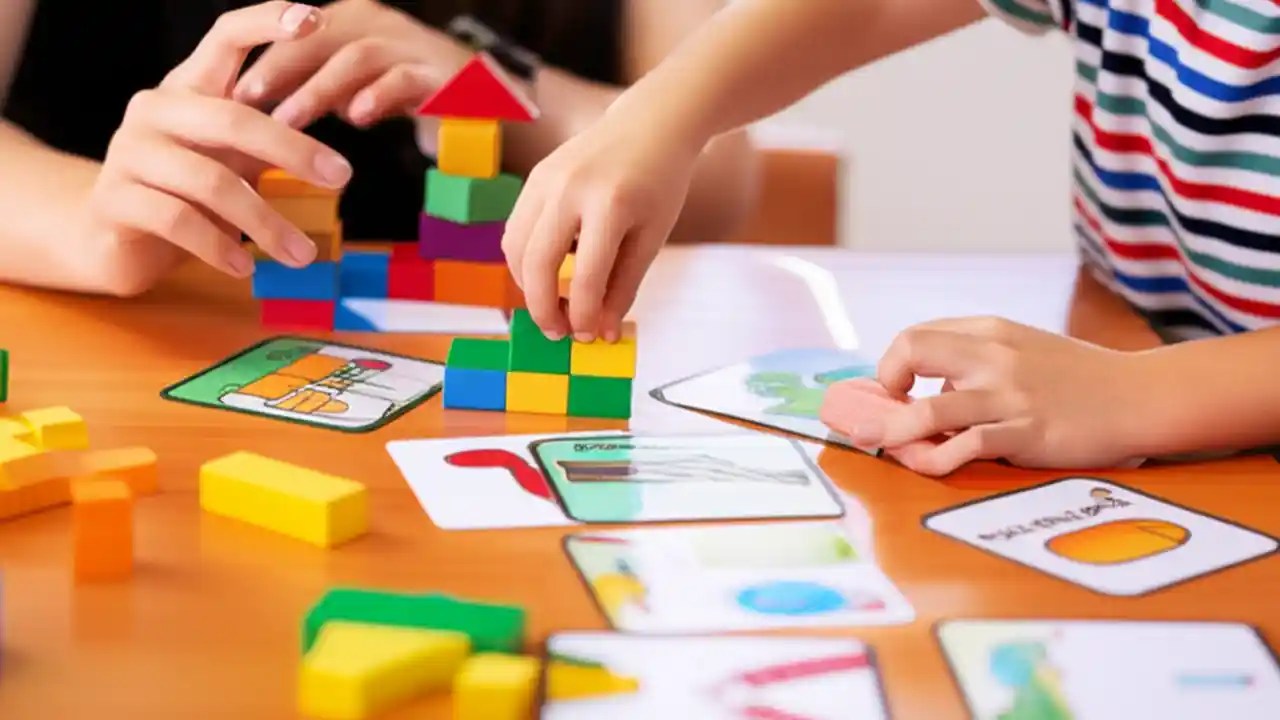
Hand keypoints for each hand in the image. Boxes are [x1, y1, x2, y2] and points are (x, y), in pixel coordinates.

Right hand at [85, 2, 352, 292]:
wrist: (108, 237)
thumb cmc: (183, 191)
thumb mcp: (231, 159)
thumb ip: (271, 143)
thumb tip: (341, 156)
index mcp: (188, 88)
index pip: (224, 37)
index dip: (268, 23)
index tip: (315, 21)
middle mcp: (155, 110)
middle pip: (234, 119)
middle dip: (294, 150)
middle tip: (342, 178)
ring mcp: (129, 153)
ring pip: (211, 182)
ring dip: (266, 223)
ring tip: (303, 255)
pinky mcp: (115, 200)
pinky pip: (178, 222)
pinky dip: (220, 247)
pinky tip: (247, 267)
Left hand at [232, 0, 471, 129]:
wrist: (486, 100)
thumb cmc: (410, 93)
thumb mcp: (357, 84)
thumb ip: (316, 86)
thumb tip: (256, 107)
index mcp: (351, 19)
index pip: (296, 30)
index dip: (261, 56)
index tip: (228, 89)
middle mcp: (379, 22)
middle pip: (317, 36)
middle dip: (278, 68)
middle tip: (245, 102)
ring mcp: (411, 45)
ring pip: (356, 56)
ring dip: (318, 89)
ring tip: (289, 120)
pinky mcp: (441, 73)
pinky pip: (404, 78)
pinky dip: (378, 96)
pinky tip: (355, 118)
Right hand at [502, 107, 702, 342]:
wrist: (652, 124)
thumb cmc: (660, 184)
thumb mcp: (652, 237)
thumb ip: (624, 286)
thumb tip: (602, 333)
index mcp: (610, 204)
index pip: (585, 275)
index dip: (583, 315)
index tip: (589, 337)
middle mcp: (570, 188)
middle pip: (536, 263)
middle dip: (542, 308)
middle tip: (559, 334)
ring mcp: (546, 179)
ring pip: (515, 248)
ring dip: (527, 286)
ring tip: (554, 304)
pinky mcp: (534, 177)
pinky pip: (515, 230)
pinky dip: (526, 260)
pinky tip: (550, 272)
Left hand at [825, 317, 1147, 475]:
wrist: (1138, 396)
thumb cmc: (1077, 377)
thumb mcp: (1022, 350)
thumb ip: (975, 363)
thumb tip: (931, 393)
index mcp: (988, 330)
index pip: (916, 336)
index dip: (892, 364)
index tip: (892, 391)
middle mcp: (993, 355)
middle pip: (912, 350)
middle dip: (882, 383)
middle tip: (879, 415)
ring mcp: (1009, 395)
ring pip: (931, 410)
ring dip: (893, 431)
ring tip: (874, 444)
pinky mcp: (1026, 433)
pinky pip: (968, 447)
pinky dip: (935, 460)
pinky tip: (923, 466)